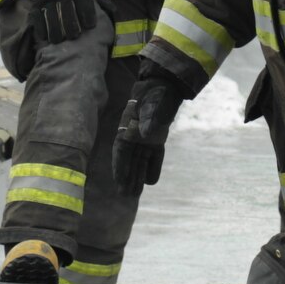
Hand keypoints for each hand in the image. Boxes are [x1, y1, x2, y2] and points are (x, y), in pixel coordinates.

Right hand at [19, 0, 101, 44]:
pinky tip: (45, 36)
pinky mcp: (36, 4)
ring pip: (51, 17)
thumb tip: (112, 8)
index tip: (89, 25)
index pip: (83, 3)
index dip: (87, 16)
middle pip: (67, 13)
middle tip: (74, 36)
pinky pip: (38, 17)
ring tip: (59, 40)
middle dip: (71, 26)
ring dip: (56, 31)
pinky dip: (41, 28)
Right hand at [111, 66, 184, 190]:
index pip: (121, 152)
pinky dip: (152, 168)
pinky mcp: (157, 140)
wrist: (166, 88)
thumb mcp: (151, 105)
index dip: (120, 167)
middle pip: (130, 161)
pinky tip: (151, 181)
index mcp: (127, 128)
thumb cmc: (154, 95)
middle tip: (125, 195)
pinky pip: (154, 157)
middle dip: (127, 178)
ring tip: (134, 194)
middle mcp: (134, 136)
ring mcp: (145, 139)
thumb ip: (148, 119)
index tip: (119, 181)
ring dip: (137, 177)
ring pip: (140, 162)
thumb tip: (145, 134)